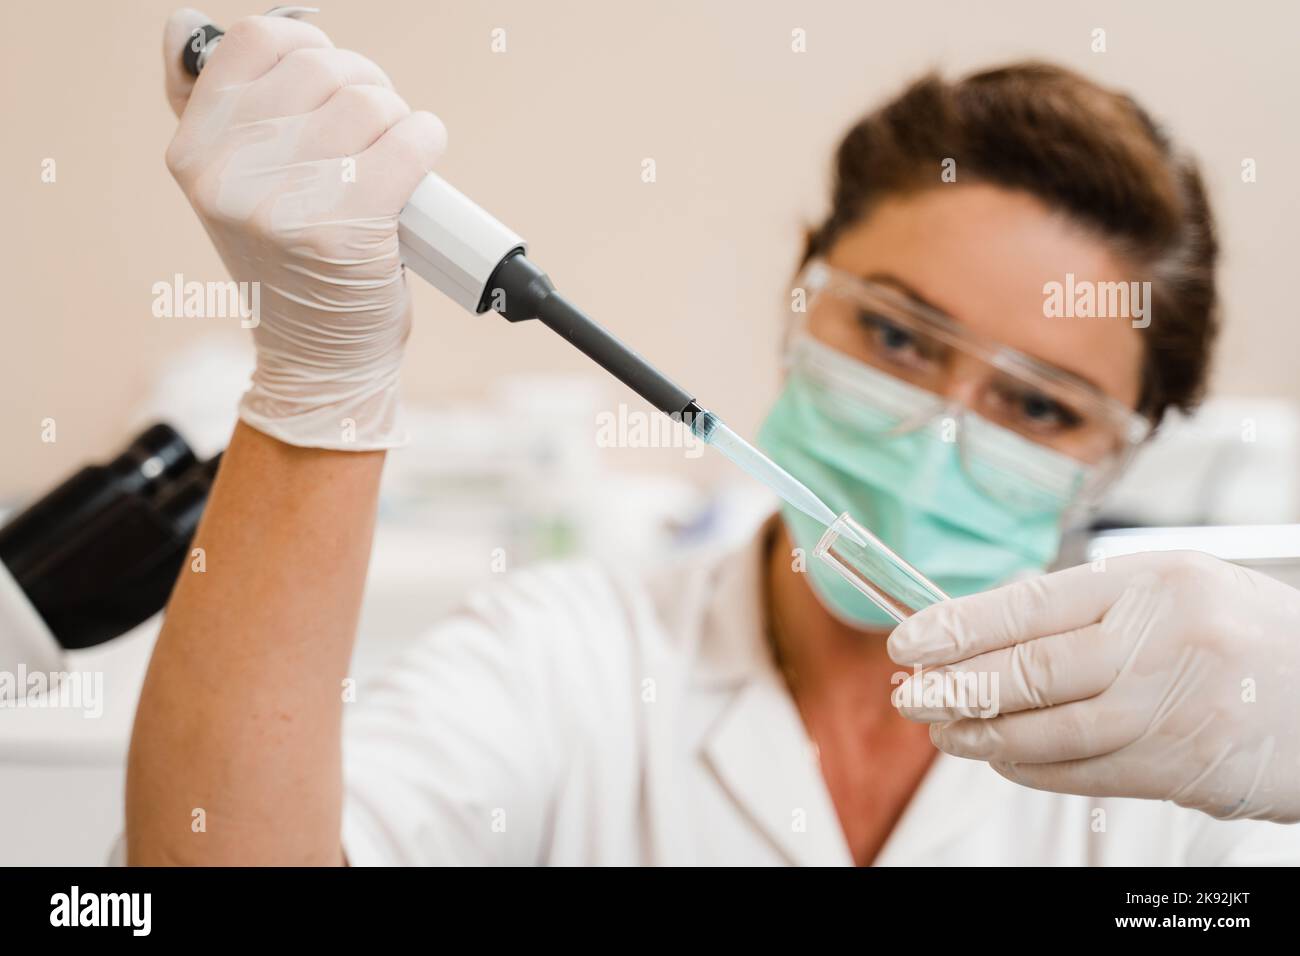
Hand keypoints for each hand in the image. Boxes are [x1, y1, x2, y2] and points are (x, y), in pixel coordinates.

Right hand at [162, 10, 445, 448]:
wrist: (319, 357)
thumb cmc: (290, 264)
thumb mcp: (229, 186)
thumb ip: (213, 107)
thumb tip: (185, 22)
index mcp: (193, 151)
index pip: (256, 40)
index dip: (308, 47)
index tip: (330, 85)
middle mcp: (227, 174)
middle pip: (323, 67)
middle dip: (364, 88)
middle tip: (372, 133)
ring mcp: (284, 204)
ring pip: (371, 101)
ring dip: (397, 120)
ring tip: (388, 159)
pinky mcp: (343, 231)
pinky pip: (409, 140)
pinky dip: (427, 142)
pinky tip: (419, 165)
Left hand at [888, 550, 1299, 822]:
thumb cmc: (1244, 632)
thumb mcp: (1175, 588)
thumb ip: (1090, 606)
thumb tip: (985, 631)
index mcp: (1153, 581)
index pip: (1031, 604)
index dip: (960, 626)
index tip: (908, 641)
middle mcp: (1163, 641)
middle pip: (1033, 671)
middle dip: (957, 686)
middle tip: (910, 695)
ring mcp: (1177, 708)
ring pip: (1053, 730)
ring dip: (985, 734)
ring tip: (944, 731)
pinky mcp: (1187, 767)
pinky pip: (1088, 772)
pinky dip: (1033, 768)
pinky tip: (1000, 757)